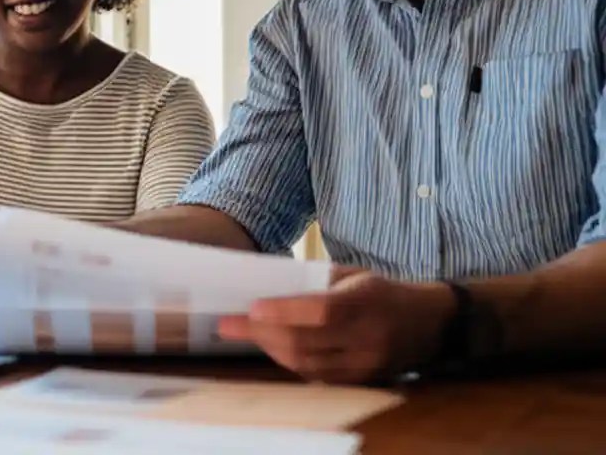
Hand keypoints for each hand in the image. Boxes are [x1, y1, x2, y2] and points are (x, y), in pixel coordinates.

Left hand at [217, 268, 456, 383]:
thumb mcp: (353, 275)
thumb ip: (315, 283)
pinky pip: (315, 376)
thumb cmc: (381, 292)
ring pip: (305, 363)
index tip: (251, 308)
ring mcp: (365, 365)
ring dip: (270, 348)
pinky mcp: (360, 381)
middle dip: (260, 334)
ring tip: (245, 333)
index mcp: (366, 302)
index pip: (321, 311)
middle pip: (305, 342)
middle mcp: (368, 338)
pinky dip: (288, 361)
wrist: (428, 324)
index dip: (283, 312)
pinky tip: (272, 346)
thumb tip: (267, 287)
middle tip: (227, 324)